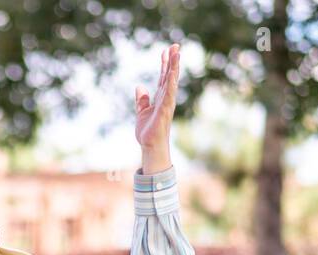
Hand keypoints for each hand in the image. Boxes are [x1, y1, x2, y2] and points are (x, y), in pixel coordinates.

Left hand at [135, 43, 178, 172]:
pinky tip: (173, 73)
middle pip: (170, 75)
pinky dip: (171, 83)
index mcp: (160, 97)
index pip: (163, 76)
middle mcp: (166, 97)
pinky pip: (169, 94)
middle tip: (175, 45)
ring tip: (177, 53)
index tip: (166, 51)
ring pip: (172, 81)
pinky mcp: (165, 110)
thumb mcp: (141, 111)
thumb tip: (139, 87)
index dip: (165, 64)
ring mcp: (167, 103)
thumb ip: (142, 99)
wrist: (149, 145)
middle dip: (172, 60)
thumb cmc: (148, 131)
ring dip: (174, 67)